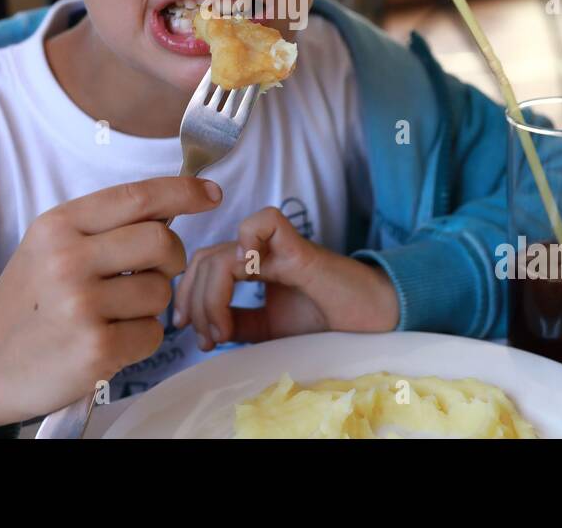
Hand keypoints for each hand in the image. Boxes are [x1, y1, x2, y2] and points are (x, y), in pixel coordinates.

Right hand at [0, 177, 222, 429]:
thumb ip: (102, 227)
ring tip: (112, 314)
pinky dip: (140, 339)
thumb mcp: (49, 247)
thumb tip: (169, 211)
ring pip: (161, 292)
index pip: (137, 197)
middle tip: (154, 271)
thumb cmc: (29, 302)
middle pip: (162, 242)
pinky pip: (153, 333)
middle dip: (171, 258)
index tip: (211, 193)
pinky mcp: (96, 350)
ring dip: (149, 305)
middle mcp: (68, 260)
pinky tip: (107, 341)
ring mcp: (82, 307)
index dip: (183, 192)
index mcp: (59, 226)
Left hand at [173, 206, 398, 350]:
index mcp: (252, 265)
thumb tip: (205, 331)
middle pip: (205, 260)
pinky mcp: (300, 249)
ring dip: (212, 295)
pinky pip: (264, 223)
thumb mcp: (271, 328)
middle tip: (205, 338)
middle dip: (194, 301)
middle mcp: (260, 252)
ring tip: (223, 332)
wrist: (373, 320)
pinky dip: (246, 243)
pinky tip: (246, 280)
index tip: (190, 334)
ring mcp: (279, 248)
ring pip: (223, 253)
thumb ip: (240, 323)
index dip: (188, 297)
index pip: (204, 266)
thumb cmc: (328, 319)